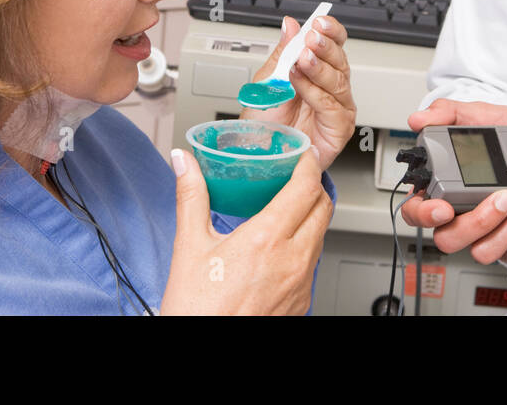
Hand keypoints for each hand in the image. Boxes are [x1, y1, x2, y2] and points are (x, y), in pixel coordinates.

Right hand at [159, 147, 332, 314]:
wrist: (204, 352)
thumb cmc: (196, 309)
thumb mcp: (189, 246)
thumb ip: (191, 196)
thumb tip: (184, 163)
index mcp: (265, 240)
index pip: (305, 188)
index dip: (309, 165)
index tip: (303, 155)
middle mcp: (291, 261)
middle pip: (323, 208)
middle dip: (314, 187)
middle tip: (298, 177)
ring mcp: (300, 284)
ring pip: (321, 236)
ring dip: (311, 217)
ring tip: (288, 209)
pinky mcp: (301, 303)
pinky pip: (312, 264)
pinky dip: (304, 247)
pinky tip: (280, 248)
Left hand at [240, 14, 355, 170]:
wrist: (259, 157)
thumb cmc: (265, 124)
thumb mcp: (268, 81)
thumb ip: (283, 52)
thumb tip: (290, 24)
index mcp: (316, 71)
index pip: (333, 44)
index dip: (330, 31)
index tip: (319, 21)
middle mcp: (330, 87)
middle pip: (340, 60)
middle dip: (325, 46)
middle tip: (311, 39)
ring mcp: (336, 107)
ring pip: (338, 80)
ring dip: (319, 68)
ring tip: (302, 61)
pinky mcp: (339, 127)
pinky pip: (333, 106)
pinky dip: (316, 93)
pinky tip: (300, 85)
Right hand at [399, 99, 506, 264]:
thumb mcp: (481, 115)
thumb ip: (448, 113)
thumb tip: (419, 119)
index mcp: (443, 188)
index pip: (415, 212)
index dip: (423, 214)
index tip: (443, 207)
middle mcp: (462, 216)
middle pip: (450, 239)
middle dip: (478, 221)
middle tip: (504, 196)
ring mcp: (488, 234)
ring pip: (486, 251)